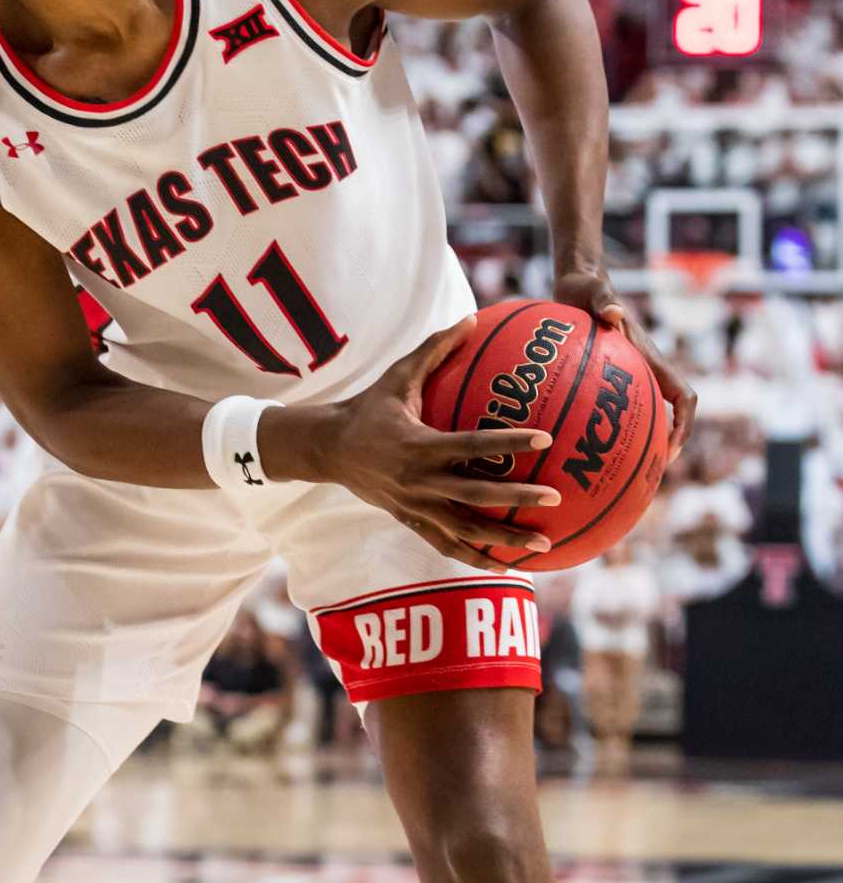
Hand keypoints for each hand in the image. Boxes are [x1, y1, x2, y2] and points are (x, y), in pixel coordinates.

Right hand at [329, 316, 560, 571]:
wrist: (327, 449)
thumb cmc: (367, 407)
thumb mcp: (397, 375)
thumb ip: (436, 348)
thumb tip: (473, 317)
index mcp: (419, 445)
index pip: (472, 445)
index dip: (509, 442)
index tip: (545, 439)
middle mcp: (419, 482)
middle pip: (475, 496)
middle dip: (516, 499)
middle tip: (555, 498)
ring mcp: (415, 507)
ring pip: (465, 531)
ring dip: (504, 540)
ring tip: (544, 544)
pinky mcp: (411, 522)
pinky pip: (448, 546)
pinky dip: (477, 558)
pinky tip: (507, 565)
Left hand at [554, 267, 695, 459]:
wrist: (578, 283)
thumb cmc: (588, 289)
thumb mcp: (595, 293)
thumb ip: (605, 302)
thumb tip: (614, 313)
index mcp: (650, 358)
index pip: (683, 397)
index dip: (684, 425)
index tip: (672, 449)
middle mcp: (644, 371)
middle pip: (668, 416)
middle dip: (664, 446)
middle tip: (646, 476)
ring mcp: (627, 377)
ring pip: (644, 417)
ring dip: (639, 444)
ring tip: (616, 476)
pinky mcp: (606, 379)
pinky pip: (613, 411)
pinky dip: (605, 431)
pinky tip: (574, 449)